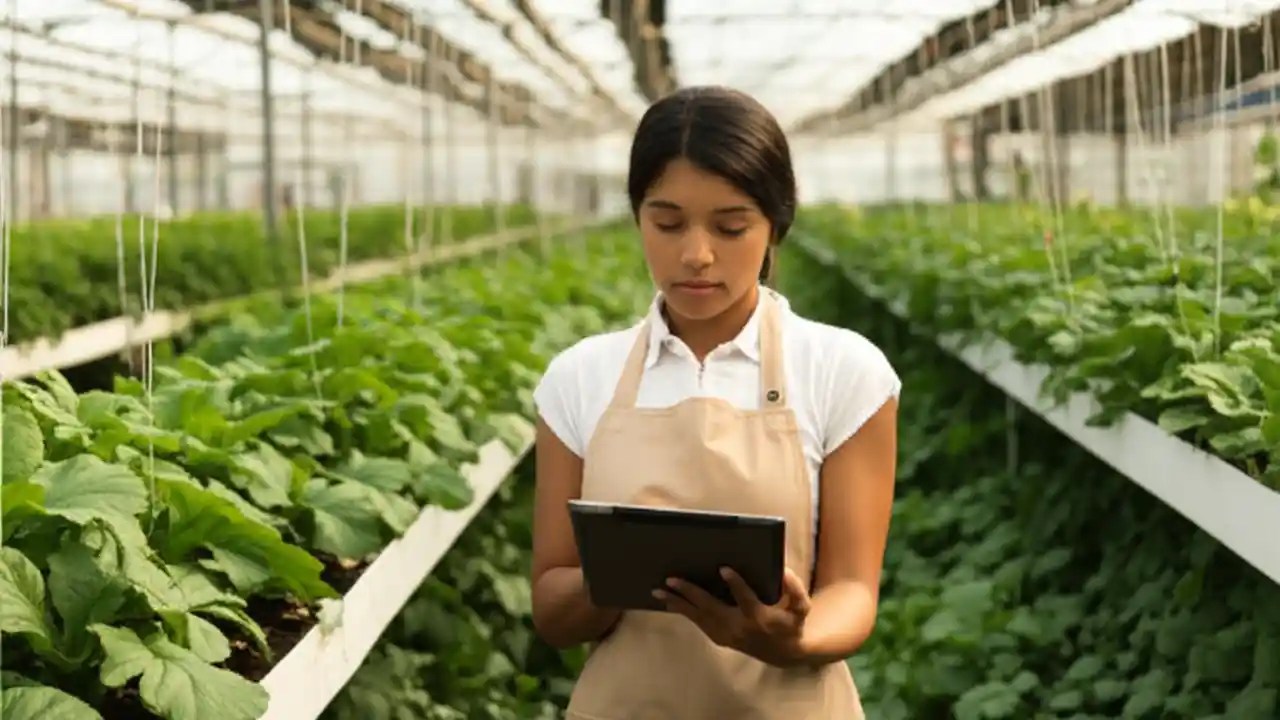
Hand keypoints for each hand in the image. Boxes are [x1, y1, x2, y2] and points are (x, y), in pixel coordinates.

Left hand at [653, 566, 810, 666]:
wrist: (784, 654)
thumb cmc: (791, 623)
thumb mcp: (801, 606)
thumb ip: (794, 588)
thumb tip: (782, 569)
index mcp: (759, 616)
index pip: (745, 599)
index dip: (736, 584)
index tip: (723, 569)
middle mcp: (739, 627)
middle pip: (711, 609)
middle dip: (690, 593)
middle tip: (671, 579)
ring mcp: (727, 635)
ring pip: (699, 618)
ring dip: (678, 604)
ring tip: (659, 591)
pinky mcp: (720, 638)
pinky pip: (698, 624)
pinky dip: (683, 612)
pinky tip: (669, 602)